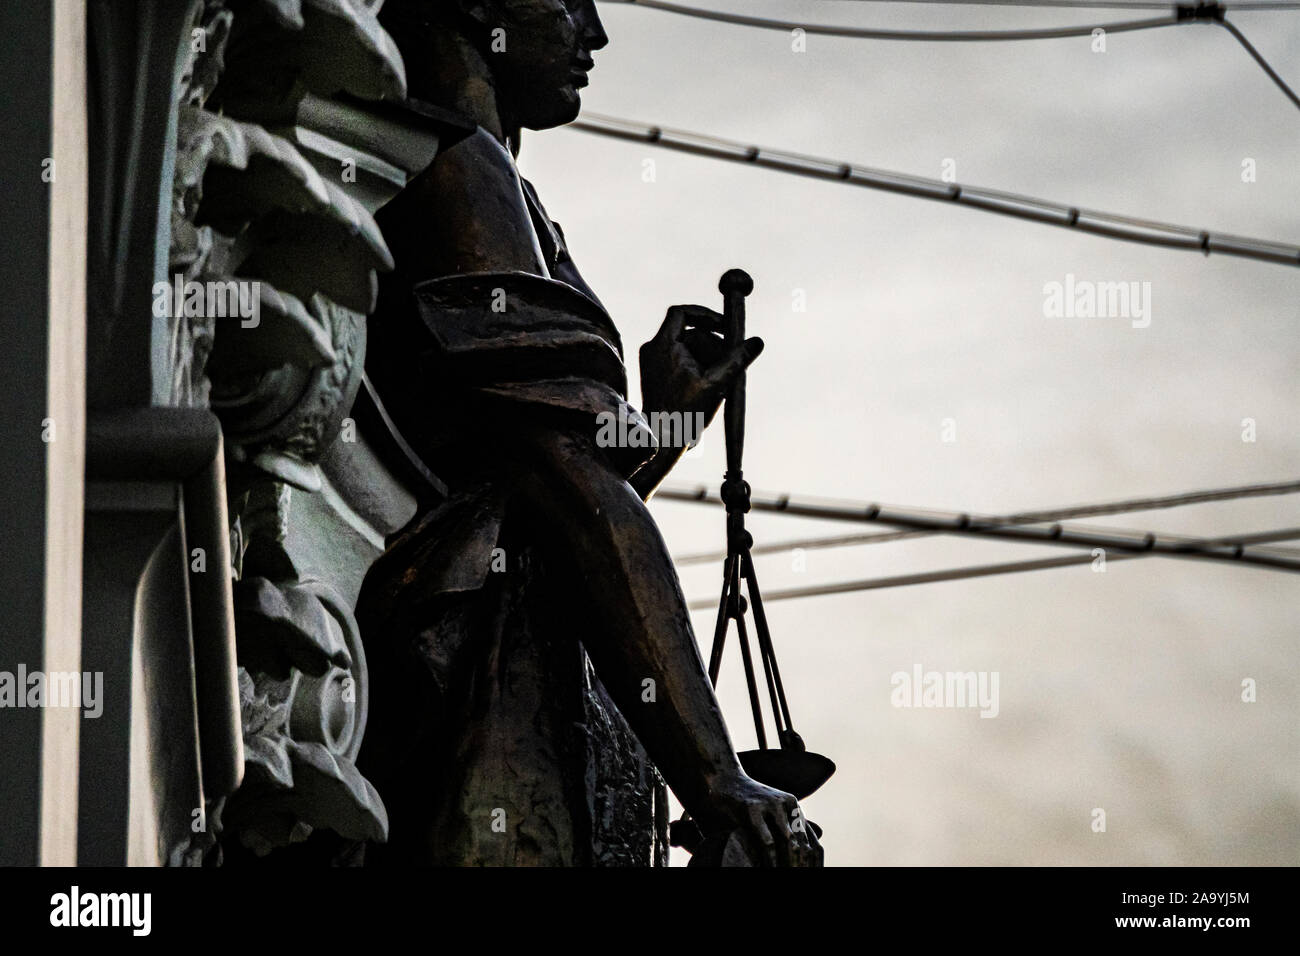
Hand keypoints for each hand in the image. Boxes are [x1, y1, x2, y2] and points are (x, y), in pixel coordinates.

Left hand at [639, 304, 763, 432]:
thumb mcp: (716, 383)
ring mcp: (653, 363)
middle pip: (690, 333)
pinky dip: (699, 368)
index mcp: (662, 345)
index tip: (724, 326)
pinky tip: (711, 388)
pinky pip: (681, 361)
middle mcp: (653, 350)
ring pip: (688, 349)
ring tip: (723, 378)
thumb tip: (757, 342)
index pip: (682, 313)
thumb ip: (736, 360)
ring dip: (709, 358)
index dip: (705, 315)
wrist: (660, 441)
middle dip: (714, 344)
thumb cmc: (683, 414)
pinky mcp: (657, 376)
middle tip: (732, 359)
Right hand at [698, 770, 820, 866]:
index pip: (811, 841)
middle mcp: (787, 803)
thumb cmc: (745, 802)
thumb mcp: (769, 812)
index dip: (812, 862)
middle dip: (801, 863)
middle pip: (803, 843)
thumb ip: (786, 826)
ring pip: (789, 842)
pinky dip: (771, 859)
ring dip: (789, 863)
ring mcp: (770, 804)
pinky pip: (767, 841)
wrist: (723, 779)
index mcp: (793, 807)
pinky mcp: (753, 809)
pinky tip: (769, 867)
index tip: (807, 872)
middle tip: (799, 874)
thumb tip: (806, 847)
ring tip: (787, 873)